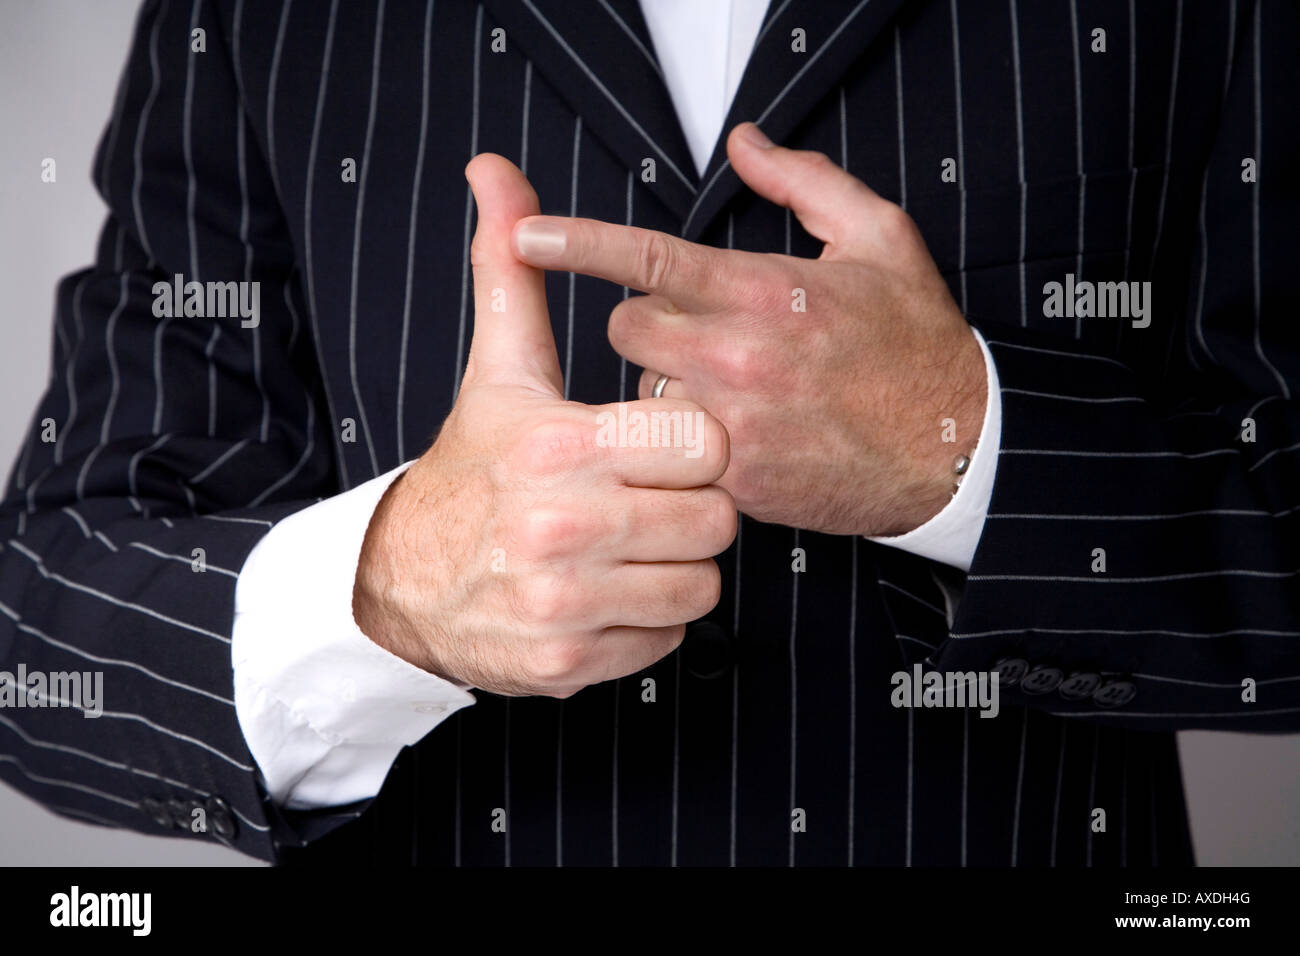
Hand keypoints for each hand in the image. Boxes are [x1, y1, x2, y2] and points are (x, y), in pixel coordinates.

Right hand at [352, 154, 734, 696]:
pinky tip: (610, 590)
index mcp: (559, 446)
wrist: (402, 578)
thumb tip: (496, 172)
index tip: (661, 445)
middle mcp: (562, 529)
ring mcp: (564, 605)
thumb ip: (513, 274)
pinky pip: (671, 640)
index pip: (704, 445)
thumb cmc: (472, 468)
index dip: (693, 444)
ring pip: (702, 585)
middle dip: (692, 507)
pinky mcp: (567, 665)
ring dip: (679, 565)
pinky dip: (652, 619)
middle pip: (715, 519)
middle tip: (649, 498)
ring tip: (632, 544)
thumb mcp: (498, 372)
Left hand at [512, 123, 986, 537]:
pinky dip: (695, 436)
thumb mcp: (880, 238)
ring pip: (646, 393)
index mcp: (765, 292)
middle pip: (626, 329)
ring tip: (733, 387)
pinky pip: (675, 449)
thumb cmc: (916, 344)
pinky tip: (747, 429)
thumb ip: (803, 182)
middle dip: (646, 323)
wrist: (954, 446)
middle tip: (697, 329)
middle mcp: (739, 358)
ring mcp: (732, 424)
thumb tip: (745, 144)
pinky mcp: (735, 479)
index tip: (527, 235)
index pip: (648, 260)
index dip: (578, 244)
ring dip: (670, 383)